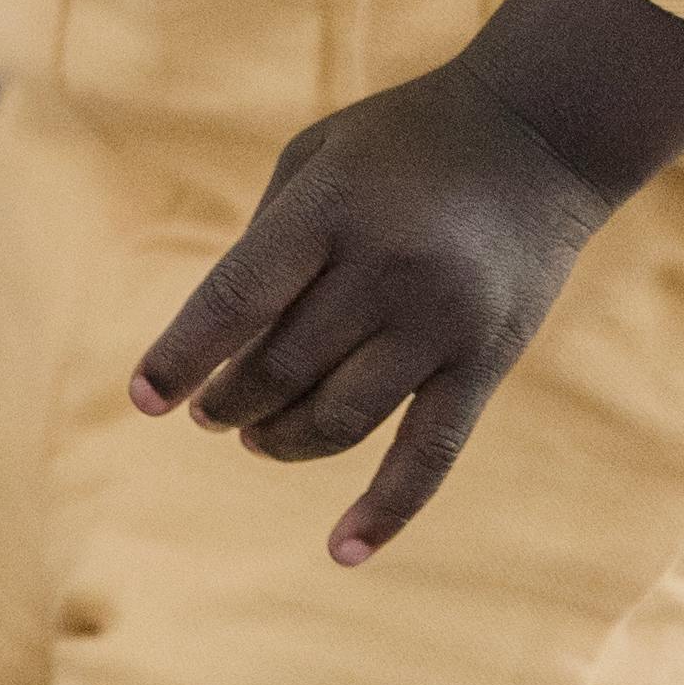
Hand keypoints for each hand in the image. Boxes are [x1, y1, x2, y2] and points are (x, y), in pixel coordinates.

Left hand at [128, 63, 618, 566]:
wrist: (538, 134)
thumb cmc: (403, 142)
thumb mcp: (318, 158)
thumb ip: (267, 240)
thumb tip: (217, 343)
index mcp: (331, 211)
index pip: (236, 299)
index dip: (181, 354)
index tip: (144, 399)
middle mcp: (386, 269)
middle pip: (282, 368)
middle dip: (229, 401)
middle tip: (208, 410)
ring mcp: (441, 321)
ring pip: (339, 419)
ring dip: (280, 441)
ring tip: (253, 436)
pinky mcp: (486, 361)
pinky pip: (430, 454)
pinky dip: (385, 510)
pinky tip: (342, 550)